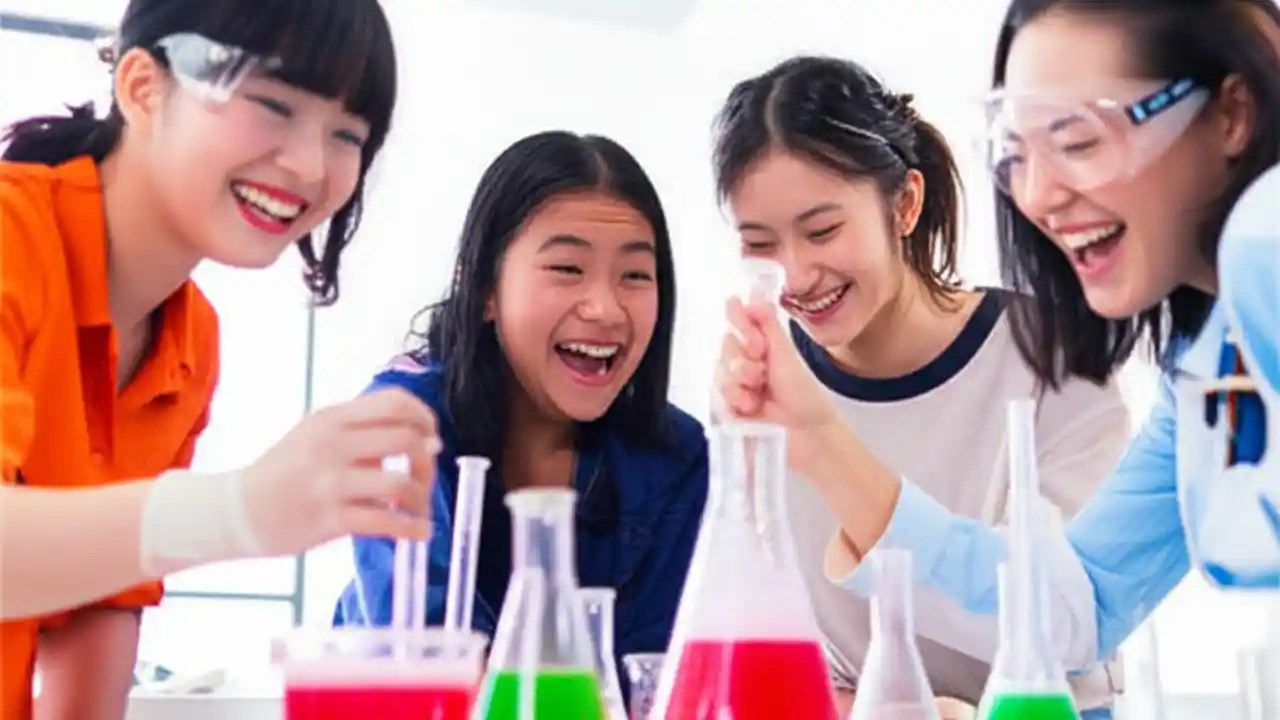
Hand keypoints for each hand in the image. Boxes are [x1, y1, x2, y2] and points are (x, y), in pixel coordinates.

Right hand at [240, 388, 439, 555]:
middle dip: (428, 463)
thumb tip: (422, 439)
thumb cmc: (286, 471)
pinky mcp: (330, 519)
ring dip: (422, 499)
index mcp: (334, 418)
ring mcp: (332, 482)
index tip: (430, 438)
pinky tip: (419, 532)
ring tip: (419, 510)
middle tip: (425, 479)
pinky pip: (386, 522)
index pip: (395, 402)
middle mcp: (334, 445)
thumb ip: (362, 431)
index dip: (424, 418)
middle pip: (408, 440)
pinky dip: (412, 528)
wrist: (239, 510)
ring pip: (402, 484)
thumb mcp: (317, 434)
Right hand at [715, 296, 839, 466]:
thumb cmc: (801, 392)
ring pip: (720, 373)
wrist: (805, 431)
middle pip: (726, 347)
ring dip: (741, 384)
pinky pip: (718, 398)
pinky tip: (751, 408)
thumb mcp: (785, 353)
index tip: (755, 336)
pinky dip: (736, 402)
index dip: (740, 324)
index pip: (737, 322)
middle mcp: (745, 361)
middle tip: (763, 371)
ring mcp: (736, 385)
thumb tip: (753, 294)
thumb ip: (767, 324)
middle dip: (744, 359)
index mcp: (759, 344)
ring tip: (759, 394)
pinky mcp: (729, 409)